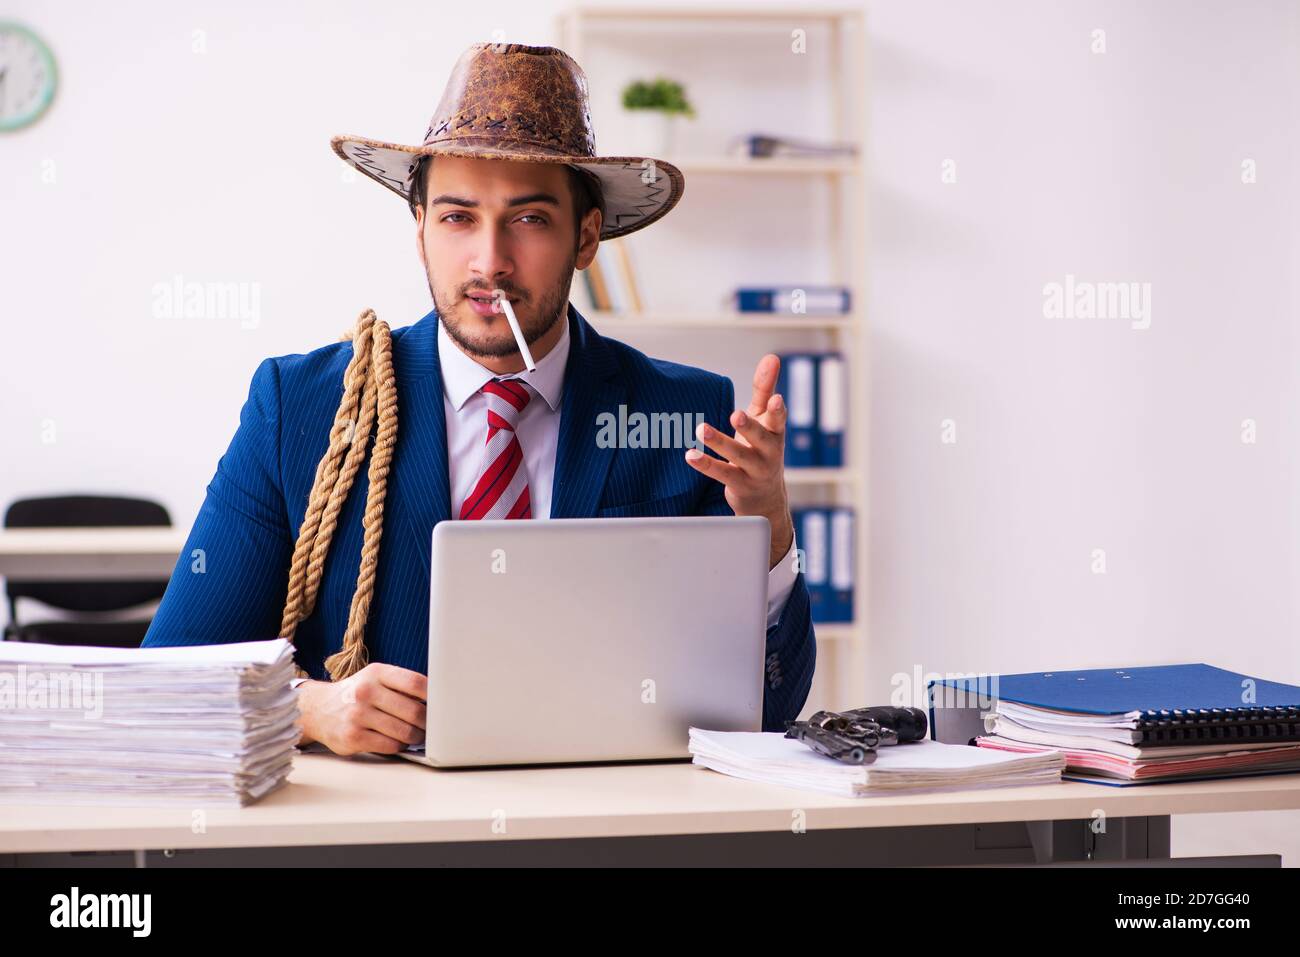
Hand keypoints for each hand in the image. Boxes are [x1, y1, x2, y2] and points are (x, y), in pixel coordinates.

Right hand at [295, 663, 426, 755]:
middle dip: (428, 722)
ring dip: (416, 737)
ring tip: (417, 735)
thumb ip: (402, 685)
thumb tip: (437, 700)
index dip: (434, 696)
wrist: (318, 709)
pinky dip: (399, 746)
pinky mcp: (352, 737)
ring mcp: (358, 716)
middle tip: (432, 726)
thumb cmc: (357, 694)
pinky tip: (398, 741)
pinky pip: (390, 746)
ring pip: (404, 732)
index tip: (442, 703)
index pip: (415, 683)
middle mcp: (366, 692)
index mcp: (376, 673)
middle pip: (414, 711)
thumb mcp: (375, 679)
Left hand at [684, 353, 793, 568]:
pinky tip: (690, 454)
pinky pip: (722, 474)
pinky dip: (706, 464)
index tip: (776, 399)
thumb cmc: (762, 448)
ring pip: (738, 456)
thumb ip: (764, 389)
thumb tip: (772, 357)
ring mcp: (755, 470)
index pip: (778, 419)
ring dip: (720, 442)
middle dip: (749, 427)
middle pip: (760, 438)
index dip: (777, 409)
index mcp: (775, 432)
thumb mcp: (764, 419)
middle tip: (736, 414)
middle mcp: (769, 452)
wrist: (765, 497)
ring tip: (701, 428)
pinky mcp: (740, 485)